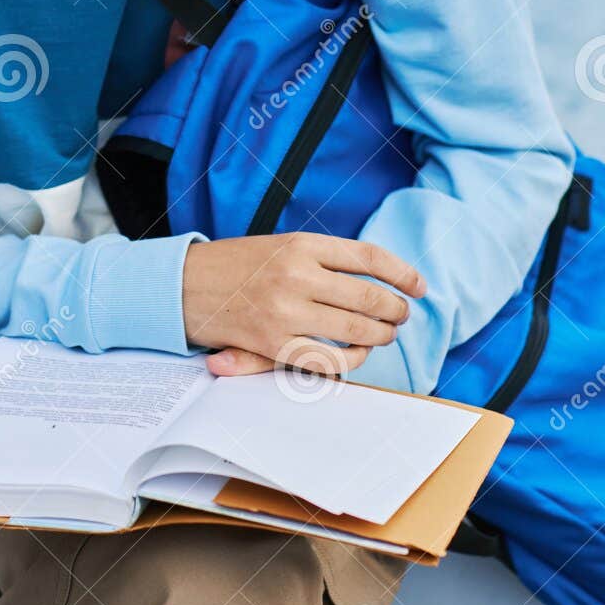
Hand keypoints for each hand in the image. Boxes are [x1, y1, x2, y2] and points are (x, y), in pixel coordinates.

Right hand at [181, 231, 425, 380]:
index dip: (403, 272)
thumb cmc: (237, 264)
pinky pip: (328, 359)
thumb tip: (377, 278)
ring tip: (385, 334)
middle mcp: (297, 274)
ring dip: (380, 334)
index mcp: (302, 243)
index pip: (368, 255)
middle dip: (395, 309)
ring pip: (354, 328)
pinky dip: (351, 360)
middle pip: (368, 295)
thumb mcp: (280, 245)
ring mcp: (286, 310)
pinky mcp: (273, 343)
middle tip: (401, 315)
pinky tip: (357, 354)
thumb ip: (323, 260)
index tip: (420, 285)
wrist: (184, 284)